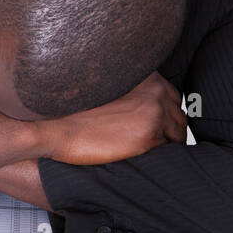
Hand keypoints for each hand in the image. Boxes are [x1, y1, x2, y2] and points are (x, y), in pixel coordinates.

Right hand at [40, 72, 187, 164]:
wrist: (54, 127)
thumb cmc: (72, 111)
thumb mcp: (106, 88)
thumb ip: (130, 91)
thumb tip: (143, 107)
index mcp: (145, 76)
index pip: (172, 97)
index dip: (165, 114)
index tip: (156, 126)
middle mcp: (154, 91)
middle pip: (179, 116)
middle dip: (169, 130)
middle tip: (154, 143)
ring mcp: (153, 114)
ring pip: (177, 134)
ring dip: (166, 144)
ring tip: (148, 152)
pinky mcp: (147, 137)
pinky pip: (165, 150)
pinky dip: (158, 155)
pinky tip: (141, 156)